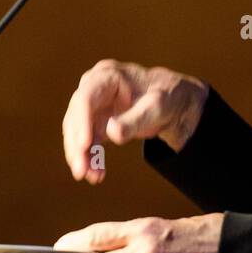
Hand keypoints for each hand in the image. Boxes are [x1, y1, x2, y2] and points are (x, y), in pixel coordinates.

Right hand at [61, 59, 208, 183]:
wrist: (175, 104)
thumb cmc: (167, 97)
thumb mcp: (157, 107)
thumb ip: (136, 119)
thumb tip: (112, 132)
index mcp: (108, 76)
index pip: (86, 97)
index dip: (82, 121)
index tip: (84, 145)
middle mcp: (95, 88)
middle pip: (76, 116)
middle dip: (77, 145)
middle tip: (81, 171)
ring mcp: (94, 106)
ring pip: (78, 132)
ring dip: (81, 156)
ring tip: (92, 177)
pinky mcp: (97, 123)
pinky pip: (87, 142)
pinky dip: (90, 158)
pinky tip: (96, 174)